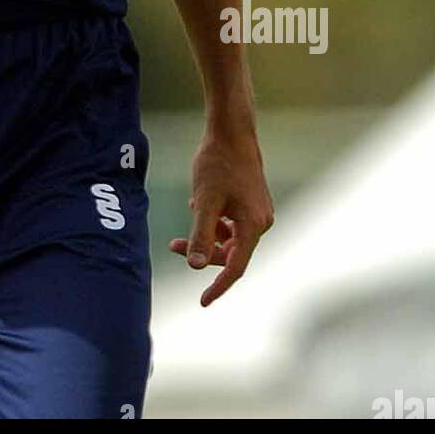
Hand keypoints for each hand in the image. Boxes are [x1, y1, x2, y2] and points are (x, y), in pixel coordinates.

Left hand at [169, 129, 273, 306]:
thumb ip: (200, 234)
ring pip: (229, 237)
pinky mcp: (252, 201)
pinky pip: (231, 222)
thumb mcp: (204, 201)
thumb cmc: (218, 163)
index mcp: (253, 226)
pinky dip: (213, 221)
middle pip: (230, 252)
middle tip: (173, 244)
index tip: (202, 302)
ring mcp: (258, 211)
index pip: (235, 267)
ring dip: (206, 235)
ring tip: (186, 215)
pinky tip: (196, 205)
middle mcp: (261, 222)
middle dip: (202, 252)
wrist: (232, 131)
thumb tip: (194, 266)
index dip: (218, 286)